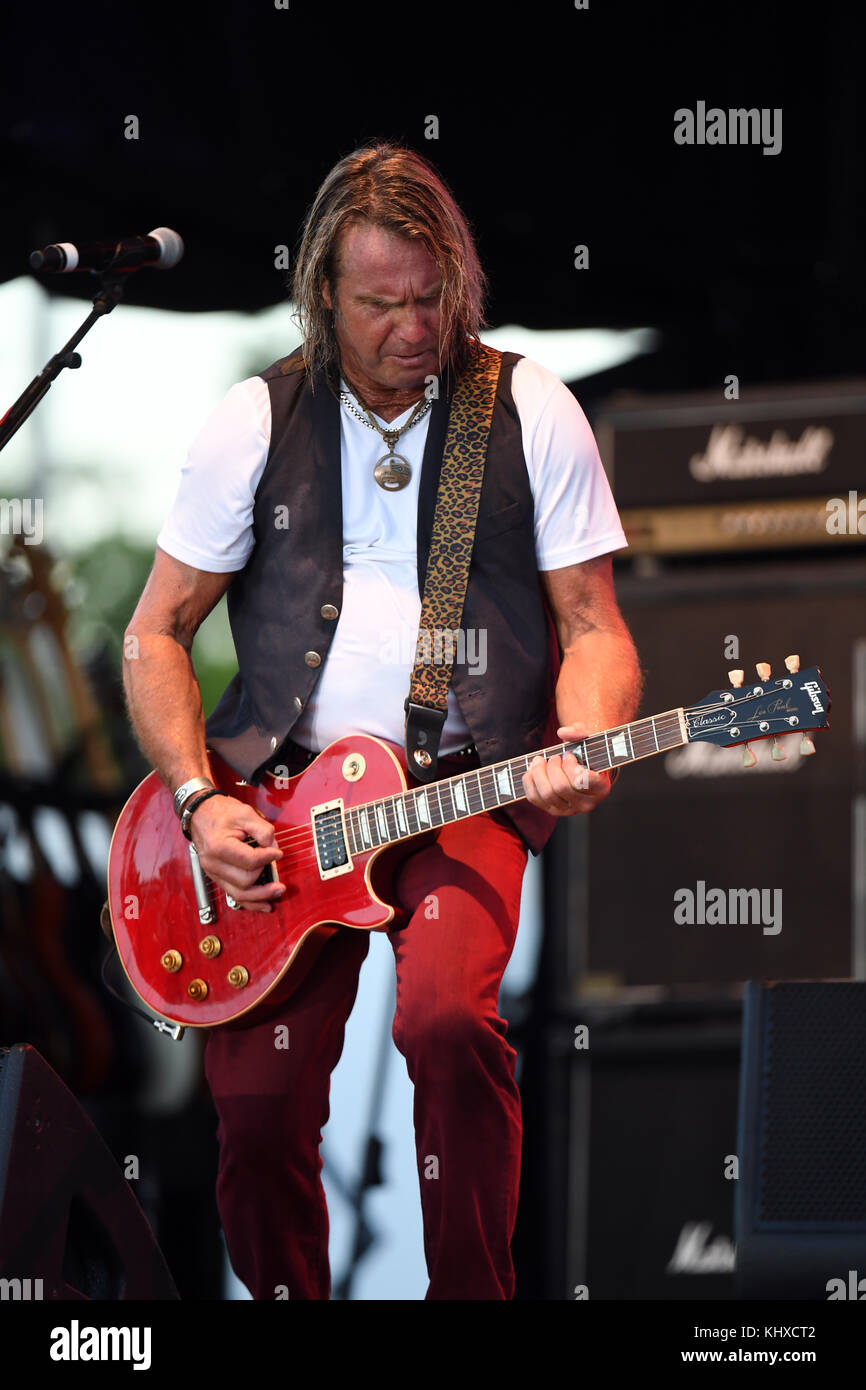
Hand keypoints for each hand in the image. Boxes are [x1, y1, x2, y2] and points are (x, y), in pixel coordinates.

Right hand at [188, 795, 284, 913]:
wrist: (201, 813)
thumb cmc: (221, 812)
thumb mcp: (246, 813)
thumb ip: (263, 830)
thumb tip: (273, 848)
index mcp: (219, 846)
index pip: (250, 861)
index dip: (268, 858)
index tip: (278, 854)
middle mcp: (213, 863)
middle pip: (245, 881)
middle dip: (265, 878)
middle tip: (279, 874)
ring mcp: (213, 872)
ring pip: (239, 894)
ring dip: (260, 897)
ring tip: (277, 893)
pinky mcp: (217, 876)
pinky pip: (234, 894)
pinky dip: (250, 902)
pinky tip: (263, 904)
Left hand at [521, 722, 615, 817]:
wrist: (583, 771)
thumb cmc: (587, 755)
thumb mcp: (588, 740)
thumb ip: (579, 732)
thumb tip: (563, 732)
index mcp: (601, 787)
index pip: (583, 781)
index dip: (570, 766)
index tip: (568, 755)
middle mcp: (587, 804)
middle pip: (561, 787)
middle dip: (552, 767)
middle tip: (554, 756)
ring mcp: (569, 810)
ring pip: (547, 794)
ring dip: (539, 772)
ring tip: (540, 760)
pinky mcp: (553, 811)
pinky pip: (535, 799)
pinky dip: (530, 782)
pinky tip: (532, 770)